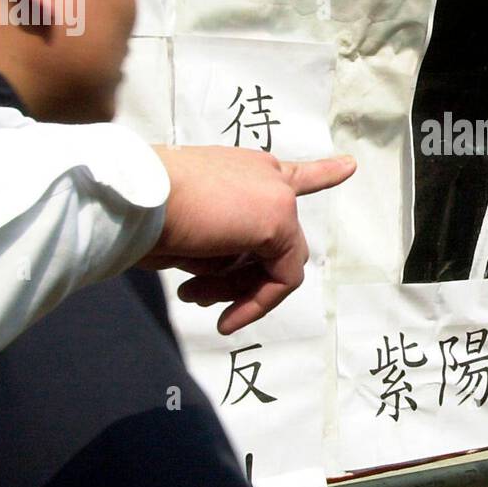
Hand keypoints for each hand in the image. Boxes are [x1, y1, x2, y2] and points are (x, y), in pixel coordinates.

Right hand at [141, 146, 355, 333]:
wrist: (138, 198)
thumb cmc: (146, 212)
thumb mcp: (190, 230)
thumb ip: (222, 247)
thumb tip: (233, 277)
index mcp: (243, 169)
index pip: (292, 173)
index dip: (322, 173)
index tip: (349, 166)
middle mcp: (264, 174)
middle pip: (276, 240)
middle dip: (238, 276)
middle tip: (196, 295)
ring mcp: (276, 195)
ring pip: (278, 260)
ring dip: (237, 290)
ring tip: (195, 296)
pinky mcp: (278, 220)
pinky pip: (282, 278)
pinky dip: (257, 303)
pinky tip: (229, 320)